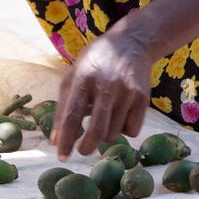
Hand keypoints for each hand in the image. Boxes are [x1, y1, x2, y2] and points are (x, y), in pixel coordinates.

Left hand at [51, 23, 152, 159]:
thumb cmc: (95, 62)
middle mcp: (106, 85)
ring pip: (114, 133)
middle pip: (96, 130)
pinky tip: (120, 117)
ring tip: (103, 121)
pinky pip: (132, 130)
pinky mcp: (143, 97)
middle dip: (87, 147)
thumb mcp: (72, 76)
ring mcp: (127, 91)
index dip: (66, 140)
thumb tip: (55, 141)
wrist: (131, 42)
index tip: (61, 156)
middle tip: (83, 149)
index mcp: (83, 78)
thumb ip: (62, 108)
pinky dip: (124, 130)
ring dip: (105, 135)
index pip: (72, 116)